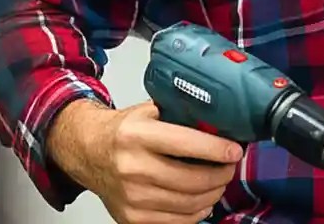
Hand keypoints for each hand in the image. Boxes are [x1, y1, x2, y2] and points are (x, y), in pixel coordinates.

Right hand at [46, 99, 241, 223]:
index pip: (187, 144)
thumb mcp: (150, 111)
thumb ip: (181, 113)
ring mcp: (130, 196)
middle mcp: (132, 167)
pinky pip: (176, 221)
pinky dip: (197, 212)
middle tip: (230, 167)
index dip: (218, 150)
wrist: (88, 152)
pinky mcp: (130, 217)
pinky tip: (203, 199)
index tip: (235, 150)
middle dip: (222, 174)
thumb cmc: (124, 131)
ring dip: (213, 193)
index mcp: (137, 136)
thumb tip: (222, 118)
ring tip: (220, 182)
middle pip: (193, 180)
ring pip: (188, 203)